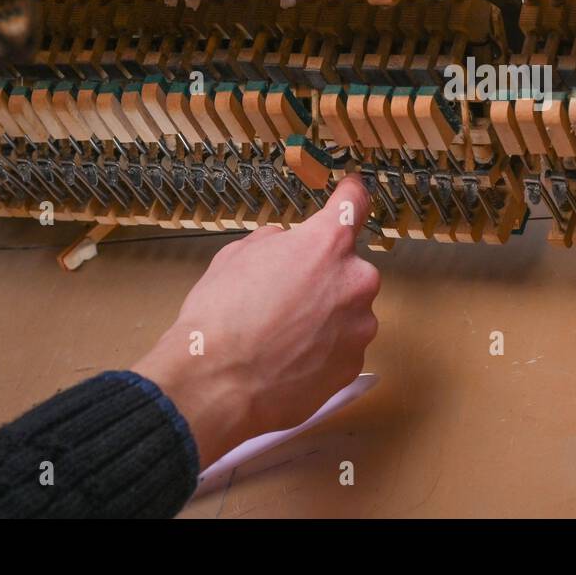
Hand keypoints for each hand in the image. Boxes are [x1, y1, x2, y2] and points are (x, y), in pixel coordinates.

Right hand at [133, 176, 380, 466]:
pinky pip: (341, 348)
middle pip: (348, 269)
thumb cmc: (221, 316)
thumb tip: (283, 242)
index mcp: (327, 244)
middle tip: (284, 297)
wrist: (217, 384)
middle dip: (323, 278)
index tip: (354, 191)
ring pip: (347, 312)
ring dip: (324, 317)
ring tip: (280, 336)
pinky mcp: (352, 365)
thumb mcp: (236, 256)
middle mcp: (354, 281)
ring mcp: (359, 327)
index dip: (351, 194)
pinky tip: (288, 360)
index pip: (353, 204)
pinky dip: (321, 351)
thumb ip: (273, 242)